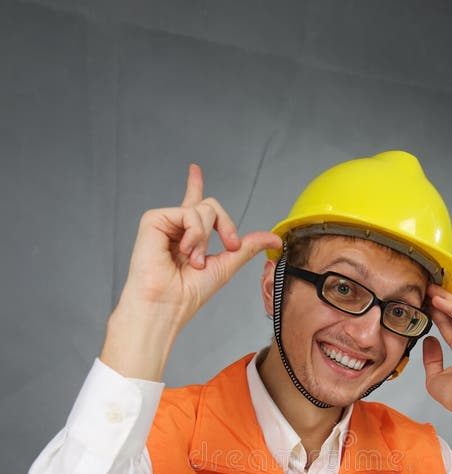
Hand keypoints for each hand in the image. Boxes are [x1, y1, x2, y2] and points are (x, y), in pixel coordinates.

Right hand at [101, 164, 281, 379]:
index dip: (195, 185)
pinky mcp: (154, 219)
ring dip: (206, 238)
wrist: (168, 304)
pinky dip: (195, 233)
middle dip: (226, 226)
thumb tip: (275, 239)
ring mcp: (164, 222)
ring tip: (193, 260)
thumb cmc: (189, 293)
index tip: (194, 169)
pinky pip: (189, 212)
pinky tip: (184, 250)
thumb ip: (247, 247)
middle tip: (226, 248)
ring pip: (203, 209)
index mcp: (188, 237)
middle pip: (211, 206)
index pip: (194, 206)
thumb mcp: (226, 265)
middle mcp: (175, 227)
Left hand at [422, 283, 451, 412]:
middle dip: (441, 303)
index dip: (438, 316)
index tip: (426, 305)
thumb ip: (431, 361)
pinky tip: (439, 300)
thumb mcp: (436, 380)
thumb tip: (429, 342)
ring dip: (445, 300)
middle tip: (428, 291)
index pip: (450, 330)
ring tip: (431, 292)